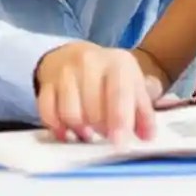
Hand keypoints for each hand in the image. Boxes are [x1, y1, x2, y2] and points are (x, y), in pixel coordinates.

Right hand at [35, 42, 161, 144]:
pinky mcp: (48, 82)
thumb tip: (147, 135)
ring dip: (79, 130)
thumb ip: (143, 112)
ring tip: (88, 132)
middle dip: (101, 128)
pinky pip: (48, 111)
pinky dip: (57, 127)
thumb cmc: (110, 77)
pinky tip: (67, 131)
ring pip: (70, 113)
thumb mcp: (133, 85)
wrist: (78, 54)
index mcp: (117, 63)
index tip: (118, 141)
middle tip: (106, 132)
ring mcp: (66, 71)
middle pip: (93, 109)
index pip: (119, 93)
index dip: (119, 119)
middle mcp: (90, 62)